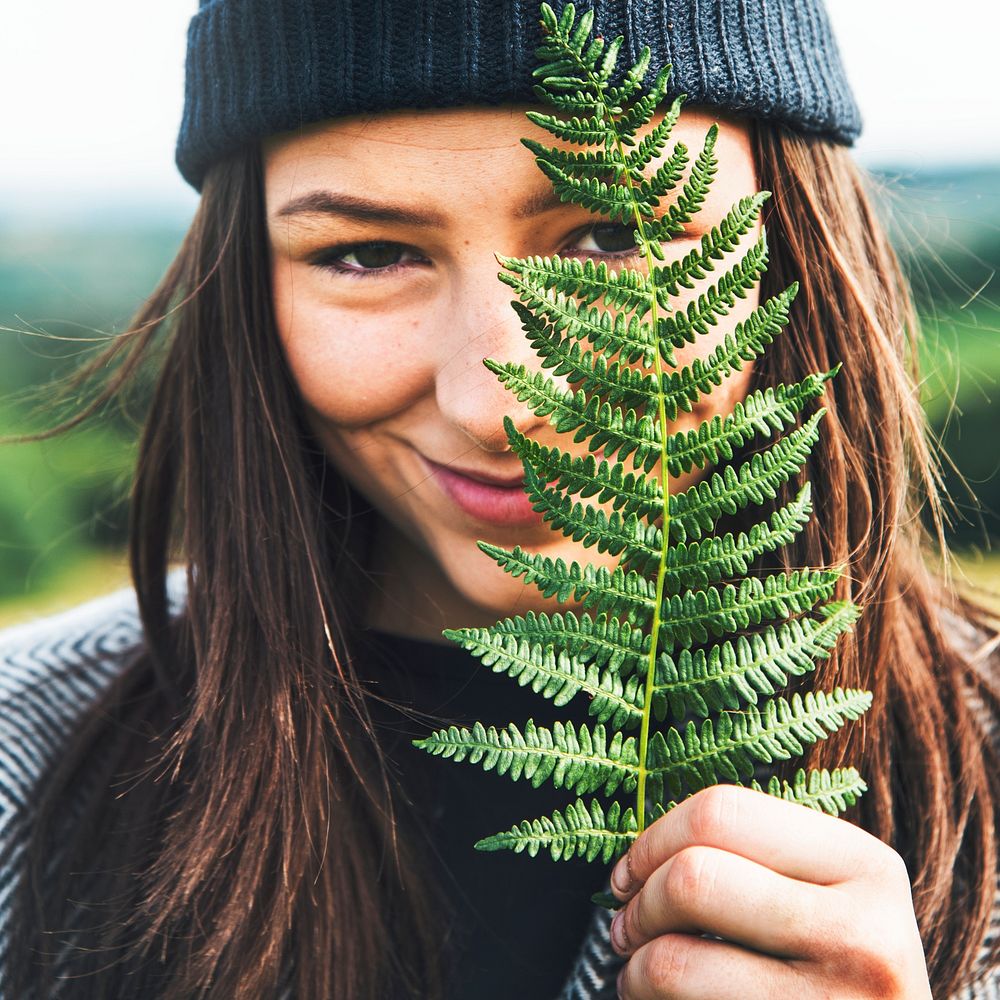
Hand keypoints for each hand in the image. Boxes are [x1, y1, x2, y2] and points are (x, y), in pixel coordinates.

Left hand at [608, 784, 931, 998]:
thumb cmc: (840, 968)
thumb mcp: (829, 896)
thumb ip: (758, 858)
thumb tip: (639, 858)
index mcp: (865, 866)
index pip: (723, 812)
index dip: (655, 837)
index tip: (631, 869)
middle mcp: (863, 936)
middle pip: (694, 878)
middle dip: (639, 901)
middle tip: (626, 923)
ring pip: (674, 962)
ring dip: (635, 967)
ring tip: (638, 971)